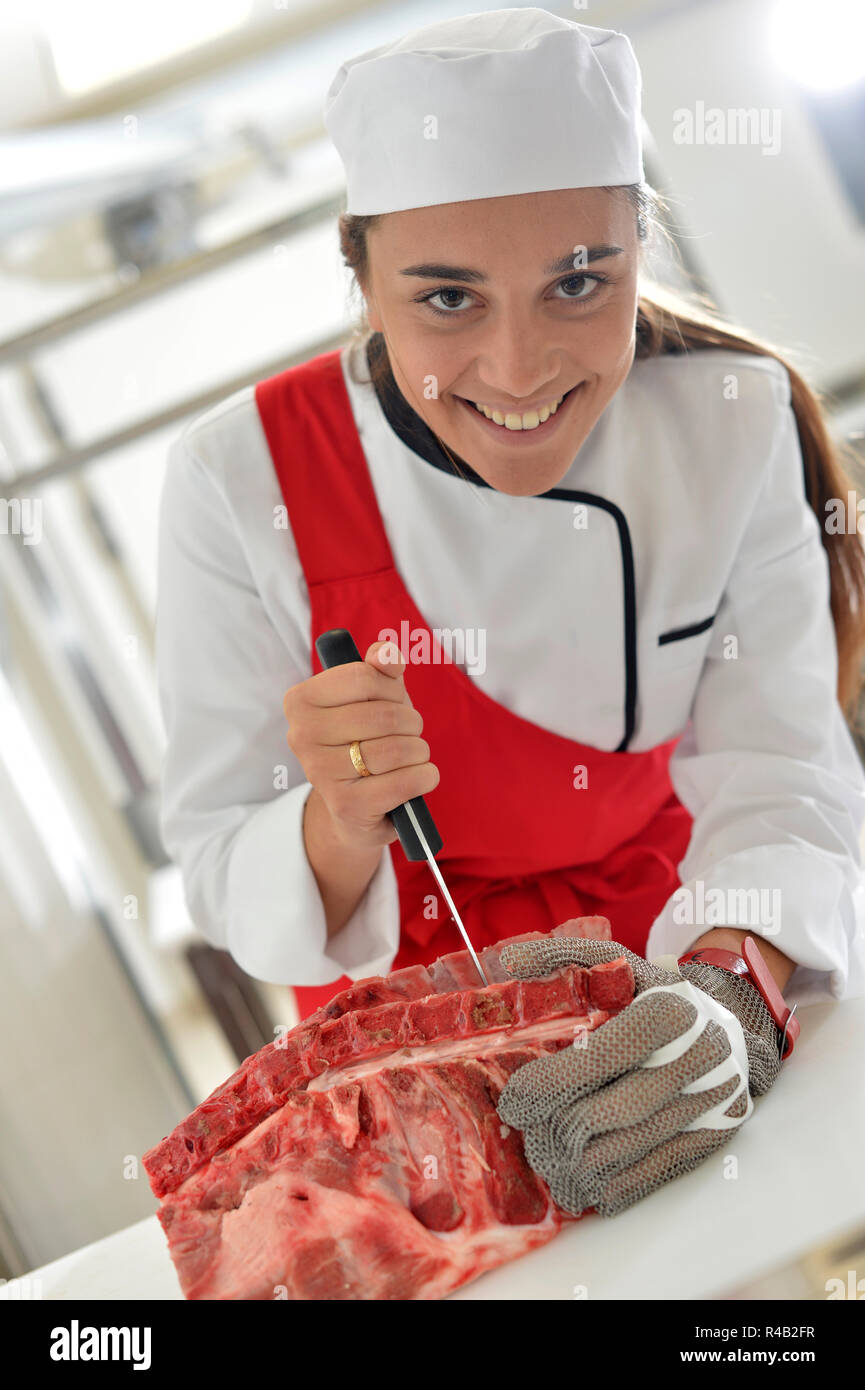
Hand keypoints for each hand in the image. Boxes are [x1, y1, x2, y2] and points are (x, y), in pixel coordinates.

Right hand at [283, 640, 439, 852]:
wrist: (353, 806)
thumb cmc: (365, 739)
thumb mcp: (372, 697)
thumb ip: (379, 669)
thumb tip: (386, 654)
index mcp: (300, 700)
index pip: (362, 677)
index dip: (392, 688)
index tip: (393, 700)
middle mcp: (301, 735)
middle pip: (383, 715)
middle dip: (410, 722)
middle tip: (409, 732)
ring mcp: (320, 773)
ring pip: (396, 749)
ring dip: (419, 750)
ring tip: (413, 755)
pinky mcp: (346, 805)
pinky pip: (404, 782)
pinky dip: (425, 776)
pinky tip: (420, 776)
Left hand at [496, 936, 782, 1216]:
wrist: (731, 1023)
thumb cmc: (658, 994)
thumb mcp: (621, 965)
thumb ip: (567, 959)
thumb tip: (511, 960)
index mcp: (670, 1010)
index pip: (602, 1056)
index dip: (552, 1083)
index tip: (515, 1102)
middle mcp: (699, 1055)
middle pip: (617, 1109)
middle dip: (563, 1129)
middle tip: (529, 1137)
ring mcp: (713, 1099)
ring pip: (635, 1146)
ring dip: (583, 1163)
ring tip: (549, 1159)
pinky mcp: (717, 1133)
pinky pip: (660, 1170)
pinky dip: (619, 1184)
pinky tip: (586, 1185)